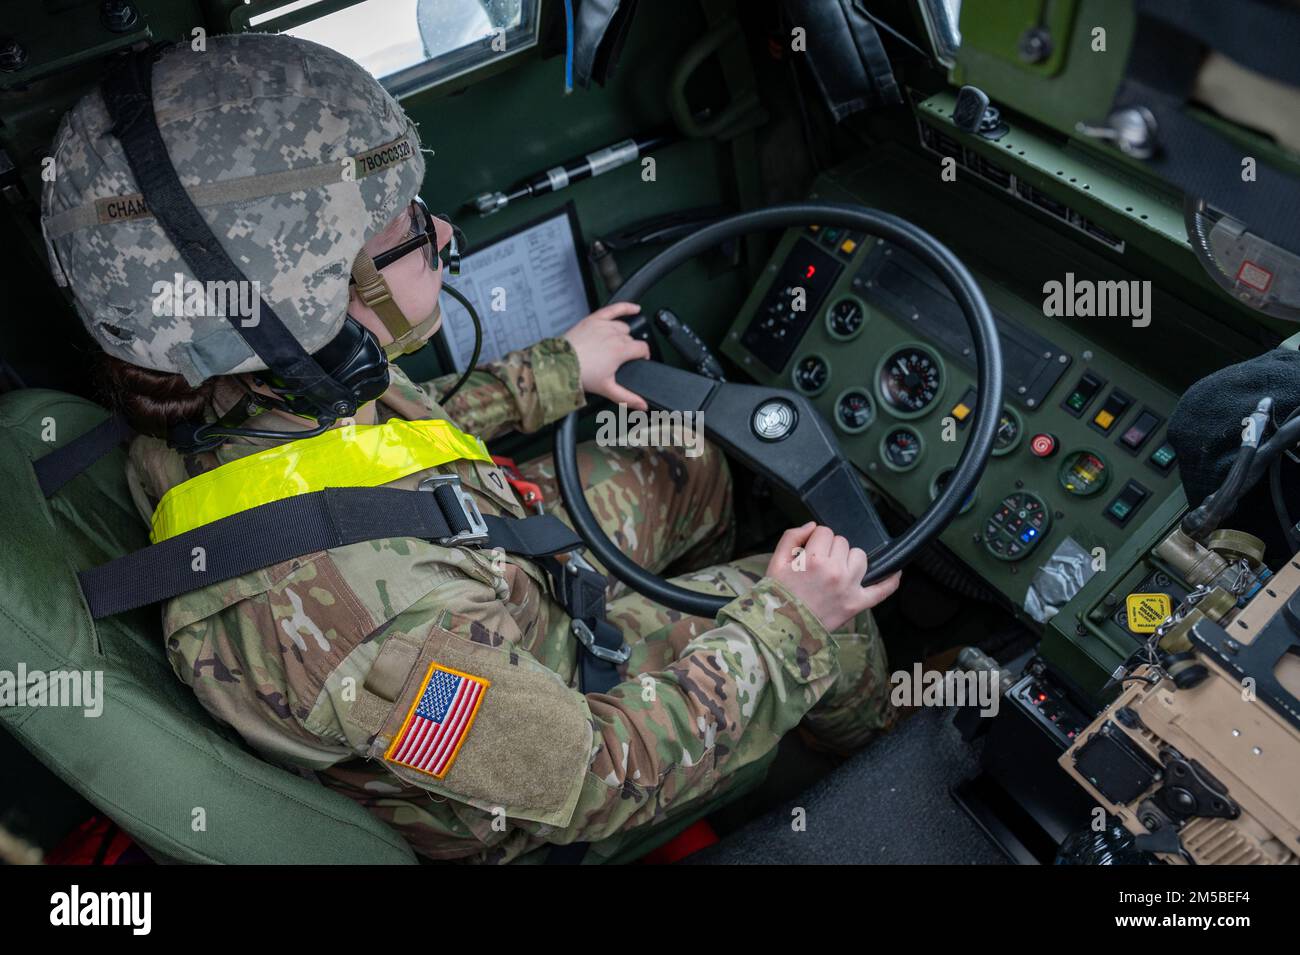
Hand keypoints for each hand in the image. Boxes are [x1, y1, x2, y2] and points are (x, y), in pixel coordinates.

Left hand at [563, 302, 651, 409]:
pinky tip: (635, 308)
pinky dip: (626, 307)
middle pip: (631, 339)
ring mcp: (604, 325)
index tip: (639, 360)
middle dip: (629, 349)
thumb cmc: (581, 375)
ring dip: (623, 335)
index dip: (643, 355)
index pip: (642, 348)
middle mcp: (615, 335)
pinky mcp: (593, 320)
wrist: (560, 365)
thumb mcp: (607, 389)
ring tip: (614, 345)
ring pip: (623, 327)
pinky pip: (614, 309)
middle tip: (619, 360)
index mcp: (621, 350)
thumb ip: (627, 397)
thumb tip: (643, 405)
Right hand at [765, 522, 901, 631]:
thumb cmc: (778, 595)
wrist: (783, 629)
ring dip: (849, 559)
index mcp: (814, 560)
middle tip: (818, 565)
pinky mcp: (857, 604)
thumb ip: (791, 537)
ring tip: (836, 571)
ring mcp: (849, 588)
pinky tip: (895, 571)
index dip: (815, 540)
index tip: (808, 551)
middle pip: (842, 542)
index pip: (825, 532)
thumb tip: (813, 526)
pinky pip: (882, 590)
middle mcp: (835, 572)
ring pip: (860, 557)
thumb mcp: (775, 562)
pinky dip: (890, 580)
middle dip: (830, 548)